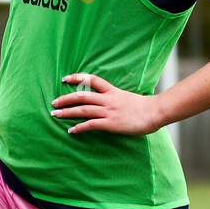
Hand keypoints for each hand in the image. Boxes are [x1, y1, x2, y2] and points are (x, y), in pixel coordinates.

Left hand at [50, 73, 165, 135]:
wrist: (156, 112)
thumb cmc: (144, 107)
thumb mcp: (127, 97)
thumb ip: (115, 98)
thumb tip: (106, 102)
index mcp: (112, 91)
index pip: (92, 80)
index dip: (77, 78)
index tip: (65, 79)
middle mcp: (108, 99)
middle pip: (82, 96)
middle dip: (65, 99)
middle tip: (53, 103)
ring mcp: (109, 111)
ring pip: (83, 109)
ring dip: (67, 112)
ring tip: (55, 115)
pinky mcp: (111, 123)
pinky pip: (91, 124)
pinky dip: (79, 127)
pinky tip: (71, 130)